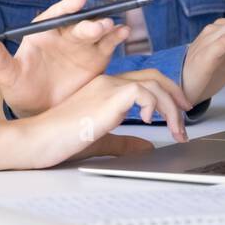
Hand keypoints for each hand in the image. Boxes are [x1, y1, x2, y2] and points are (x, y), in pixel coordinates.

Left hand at [0, 0, 130, 116]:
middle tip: (99, 24)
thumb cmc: (20, 89)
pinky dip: (117, 38)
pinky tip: (124, 33)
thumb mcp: (6, 75)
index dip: (67, 6)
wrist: (38, 111)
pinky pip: (108, 45)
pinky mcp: (96, 60)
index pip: (55, 16)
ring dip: (106, 28)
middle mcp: (64, 36)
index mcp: (43, 34)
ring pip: (96, 33)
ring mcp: (81, 47)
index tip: (79, 0)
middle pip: (78, 25)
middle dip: (89, 24)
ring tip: (114, 28)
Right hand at [19, 70, 190, 168]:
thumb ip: (124, 142)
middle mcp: (108, 81)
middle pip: (154, 77)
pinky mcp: (108, 96)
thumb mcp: (101, 140)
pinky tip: (150, 122)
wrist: (38, 140)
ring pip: (154, 84)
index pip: (144, 80)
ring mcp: (108, 86)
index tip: (178, 111)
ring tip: (176, 130)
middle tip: (186, 116)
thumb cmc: (60, 140)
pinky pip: (143, 91)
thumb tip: (146, 147)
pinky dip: (155, 106)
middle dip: (176, 96)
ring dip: (172, 108)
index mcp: (105, 88)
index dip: (166, 93)